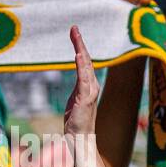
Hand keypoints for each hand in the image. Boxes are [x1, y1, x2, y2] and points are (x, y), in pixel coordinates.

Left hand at [63, 26, 99, 164]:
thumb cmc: (76, 122)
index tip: (74, 32)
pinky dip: (82, 68)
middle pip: (85, 60)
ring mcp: (89, 91)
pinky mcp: (85, 99)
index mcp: (87, 85)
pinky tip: (78, 56)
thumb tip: (78, 83)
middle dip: (80, 43)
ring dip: (80, 50)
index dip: (80, 47)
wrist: (80, 138)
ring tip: (76, 37)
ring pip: (85, 67)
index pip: (83, 62)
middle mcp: (91, 85)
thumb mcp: (75, 101)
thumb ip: (78, 90)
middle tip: (74, 28)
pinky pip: (83, 80)